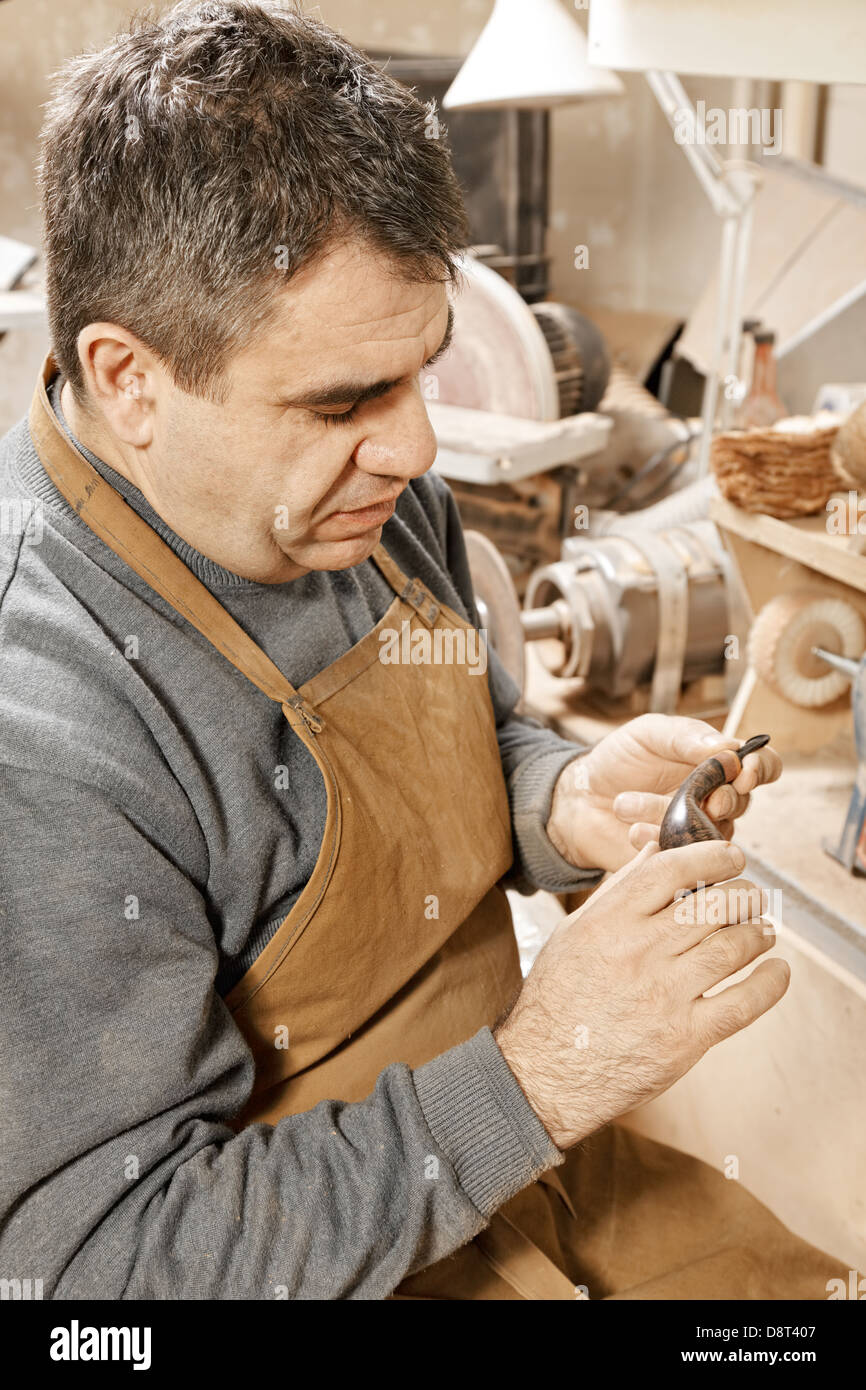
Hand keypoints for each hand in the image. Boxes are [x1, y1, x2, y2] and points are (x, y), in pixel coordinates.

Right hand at [495, 839, 785, 1150]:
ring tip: (762, 930)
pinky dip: (768, 983)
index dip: (711, 856)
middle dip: (743, 895)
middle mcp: (638, 953)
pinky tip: (777, 971)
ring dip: (758, 932)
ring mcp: (663, 996)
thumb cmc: (558, 998)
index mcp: (608, 922)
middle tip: (750, 898)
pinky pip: (741, 1004)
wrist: (544, 1073)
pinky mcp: (683, 1039)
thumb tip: (656, 849)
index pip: (671, 869)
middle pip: (712, 905)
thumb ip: (618, 891)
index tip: (731, 857)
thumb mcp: (575, 932)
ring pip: (732, 947)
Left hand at [546, 713, 781, 873]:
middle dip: (720, 800)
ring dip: (668, 816)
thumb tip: (728, 747)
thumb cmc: (618, 759)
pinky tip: (631, 832)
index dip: (761, 769)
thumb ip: (685, 736)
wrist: (579, 797)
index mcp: (717, 763)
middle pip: (741, 803)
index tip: (742, 771)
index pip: (763, 766)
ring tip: (623, 804)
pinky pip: (685, 859)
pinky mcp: (679, 861)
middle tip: (697, 798)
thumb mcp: (648, 733)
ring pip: (710, 832)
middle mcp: (716, 799)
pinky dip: (657, 842)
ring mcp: (700, 833)